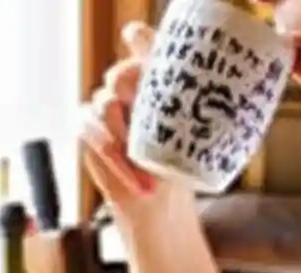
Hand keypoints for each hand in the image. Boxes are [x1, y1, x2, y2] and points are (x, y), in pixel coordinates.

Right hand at [79, 22, 192, 222]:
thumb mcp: (195, 139)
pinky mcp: (90, 130)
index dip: (139, 39)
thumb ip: (191, 115)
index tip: (137, 39)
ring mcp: (107, 109)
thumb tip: (210, 103)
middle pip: (120, 73)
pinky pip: (91, 131)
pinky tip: (135, 179)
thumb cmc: (182, 168)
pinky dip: (113, 156)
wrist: (161, 205)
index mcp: (159, 80)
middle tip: (145, 117)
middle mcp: (131, 90)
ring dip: (124, 136)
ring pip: (104, 104)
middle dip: (130, 92)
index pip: (143, 43)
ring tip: (147, 168)